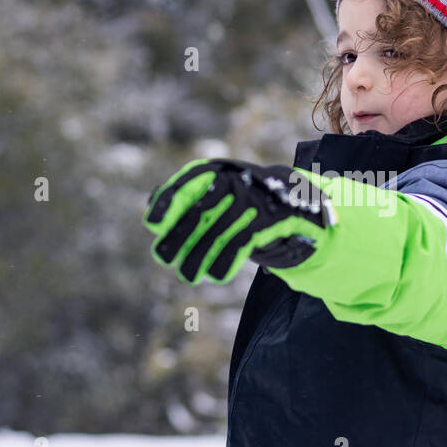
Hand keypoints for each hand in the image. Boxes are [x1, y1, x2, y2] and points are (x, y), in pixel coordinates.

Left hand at [143, 158, 336, 284]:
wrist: (295, 202)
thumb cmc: (243, 201)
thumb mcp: (217, 192)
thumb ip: (186, 195)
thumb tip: (151, 207)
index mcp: (220, 171)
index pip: (188, 183)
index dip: (168, 202)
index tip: (152, 224)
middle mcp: (237, 179)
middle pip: (201, 211)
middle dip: (179, 237)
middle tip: (163, 257)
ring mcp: (255, 199)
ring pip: (220, 232)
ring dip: (199, 257)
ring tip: (187, 275)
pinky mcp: (272, 218)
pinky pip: (242, 243)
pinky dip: (226, 261)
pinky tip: (214, 275)